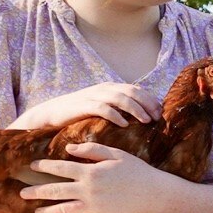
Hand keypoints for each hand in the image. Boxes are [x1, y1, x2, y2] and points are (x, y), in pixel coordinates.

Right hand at [10, 83, 160, 130]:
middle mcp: (104, 89)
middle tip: (157, 118)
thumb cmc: (80, 114)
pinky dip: (115, 115)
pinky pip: (102, 108)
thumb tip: (144, 111)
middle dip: (148, 104)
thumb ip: (120, 106)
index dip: (151, 100)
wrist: (50, 115)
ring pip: (120, 98)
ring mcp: (93, 95)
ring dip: (136, 109)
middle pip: (132, 92)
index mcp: (111, 88)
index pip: (137, 90)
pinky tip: (124, 124)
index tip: (161, 114)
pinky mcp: (82, 105)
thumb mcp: (103, 107)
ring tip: (146, 121)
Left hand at [19, 141, 161, 212]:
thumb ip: (91, 149)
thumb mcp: (115, 153)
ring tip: (36, 211)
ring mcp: (93, 207)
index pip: (59, 169)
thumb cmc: (134, 169)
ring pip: (63, 211)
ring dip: (47, 211)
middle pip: (55, 192)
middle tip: (23, 193)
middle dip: (36, 192)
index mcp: (90, 172)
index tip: (31, 166)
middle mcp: (88, 191)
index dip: (43, 167)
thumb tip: (69, 147)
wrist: (152, 192)